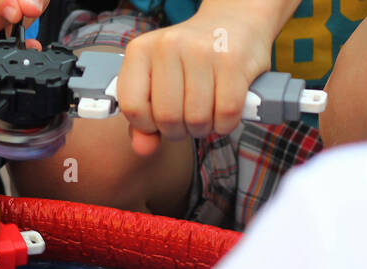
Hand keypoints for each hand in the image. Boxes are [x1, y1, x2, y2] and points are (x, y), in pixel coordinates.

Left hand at [119, 9, 274, 154]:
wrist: (234, 22)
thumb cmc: (189, 61)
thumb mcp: (157, 83)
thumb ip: (143, 119)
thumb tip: (143, 148)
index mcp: (140, 50)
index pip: (132, 106)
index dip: (146, 125)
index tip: (157, 120)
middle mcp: (169, 45)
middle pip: (167, 117)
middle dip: (177, 130)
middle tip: (186, 120)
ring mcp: (203, 50)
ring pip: (197, 119)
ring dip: (202, 128)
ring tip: (205, 114)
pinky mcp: (233, 60)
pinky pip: (225, 113)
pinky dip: (225, 124)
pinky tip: (223, 113)